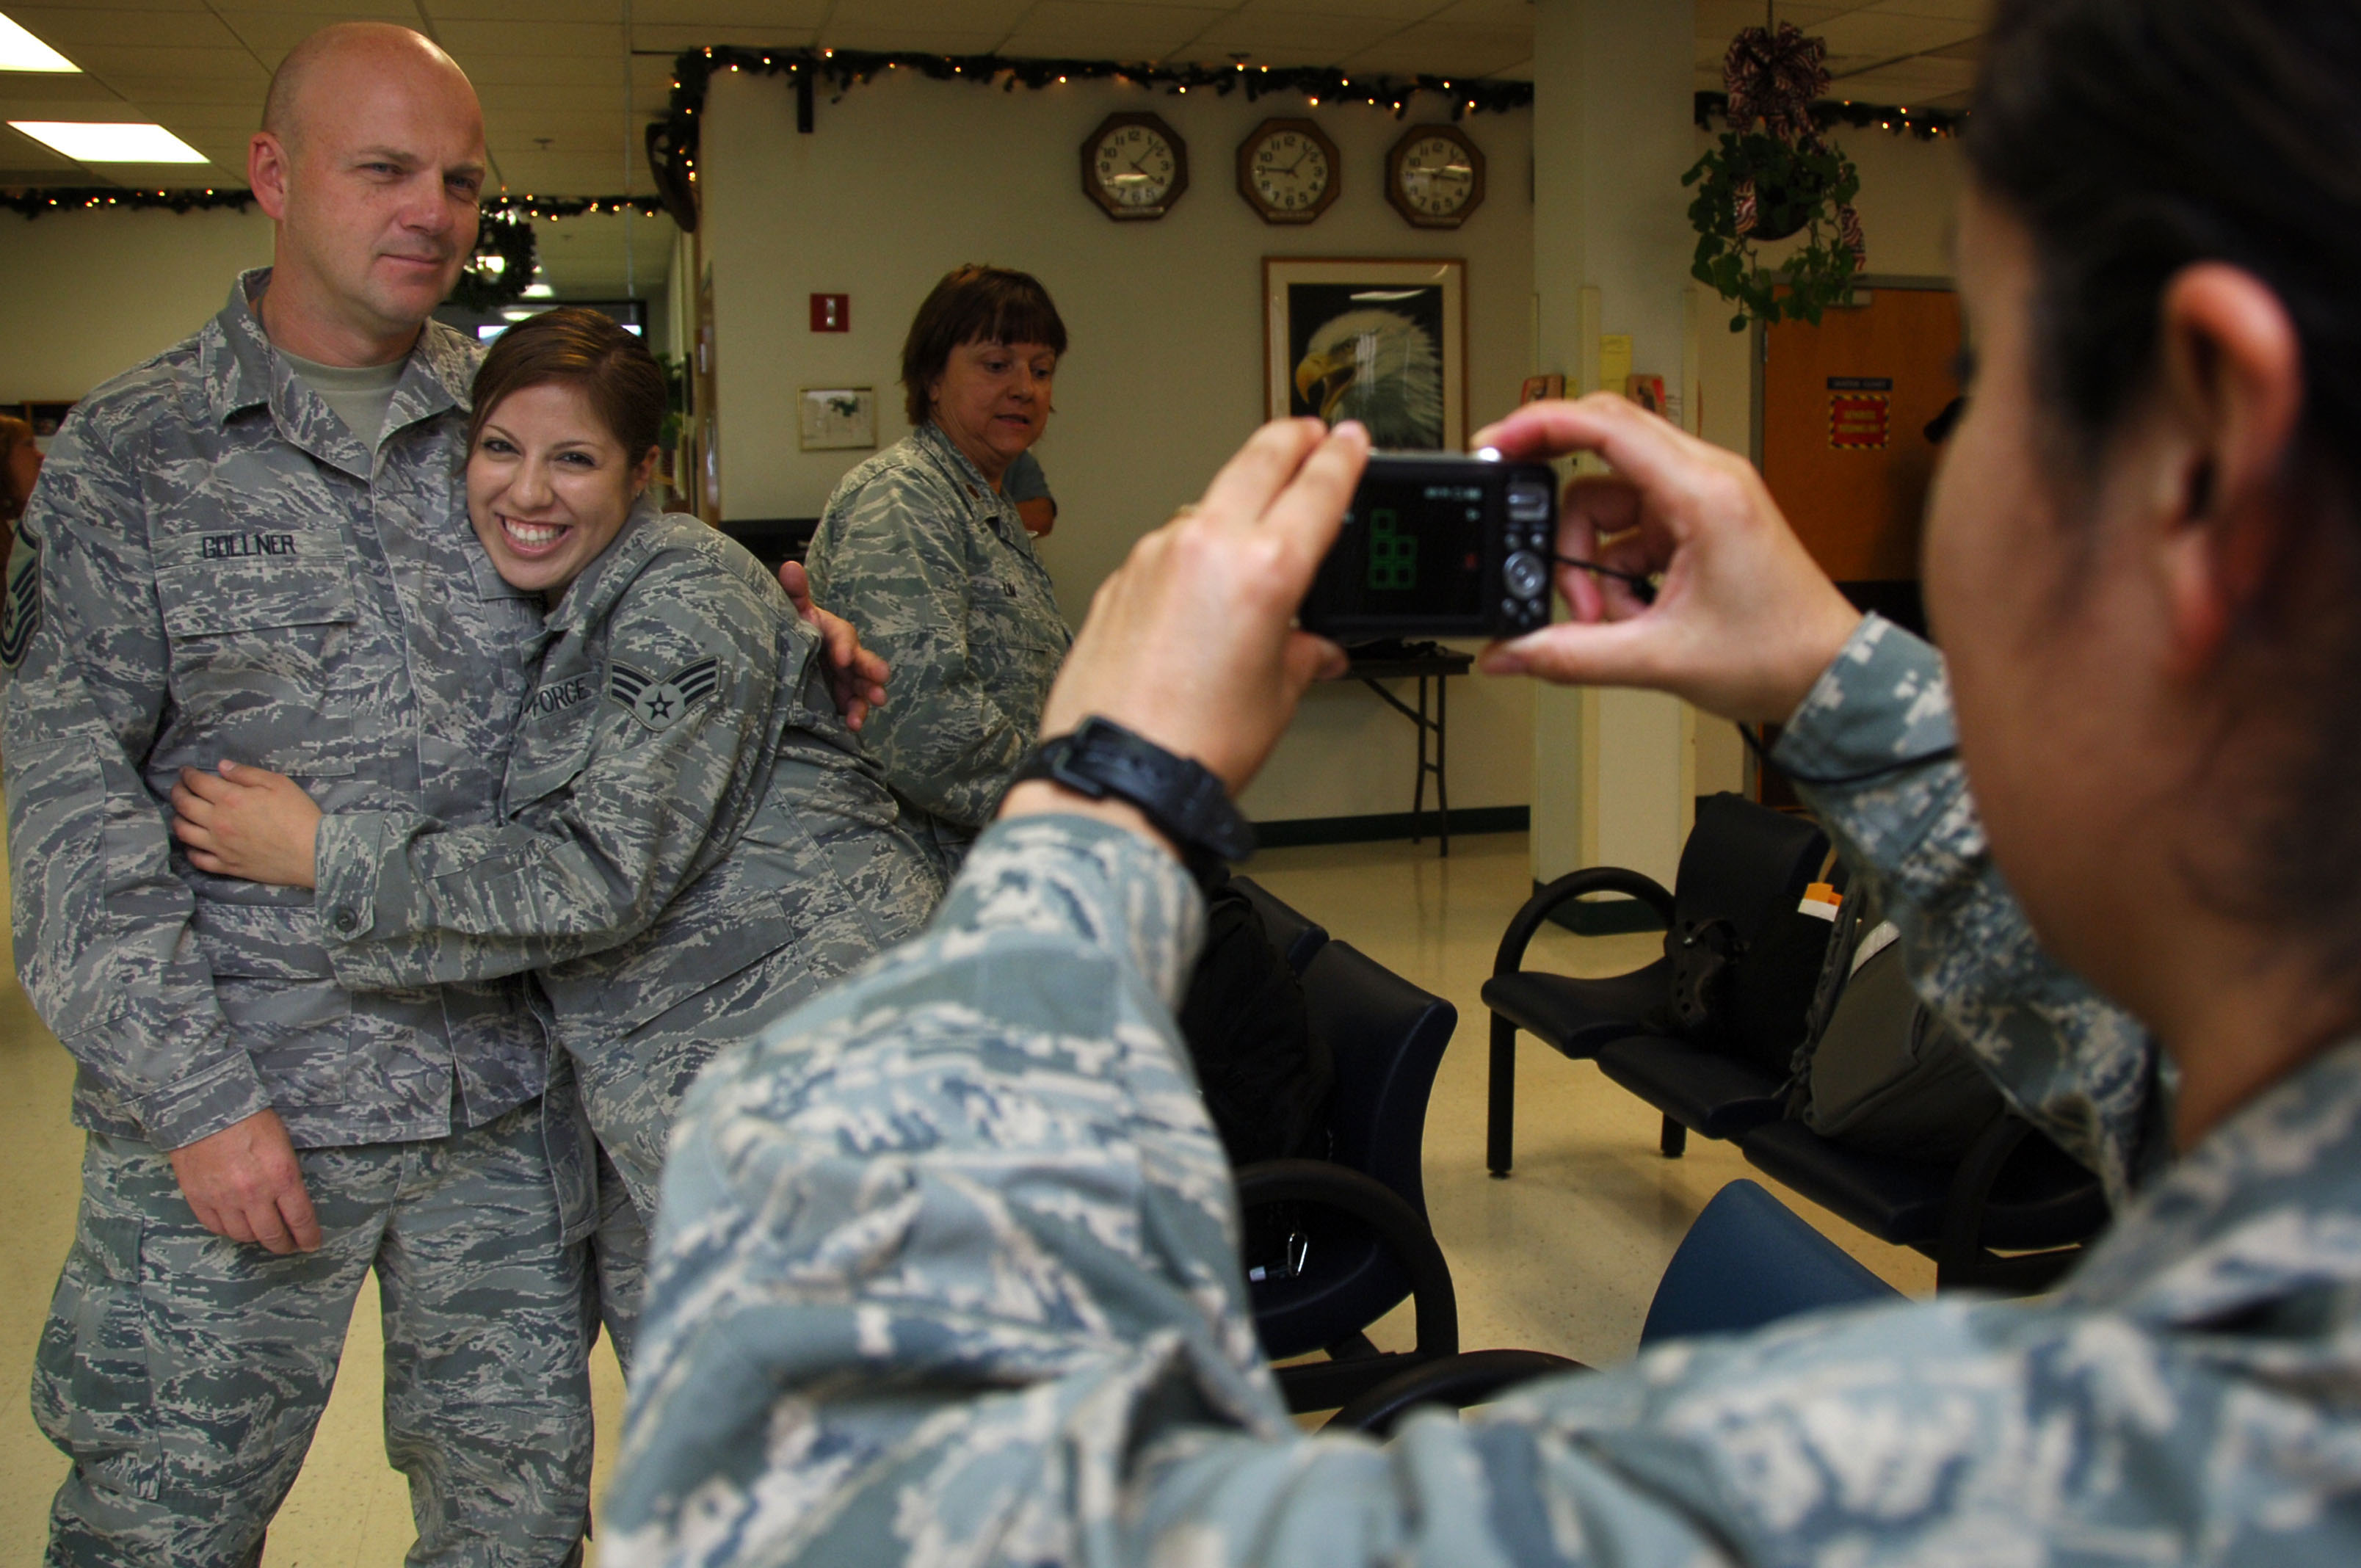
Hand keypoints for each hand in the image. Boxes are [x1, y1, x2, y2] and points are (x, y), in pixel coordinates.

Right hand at [168, 1108, 321, 1253]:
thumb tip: (293, 1200)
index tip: (311, 1244)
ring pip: (244, 1235)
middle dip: (284, 1244)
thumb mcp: (282, 1144)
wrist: (205, 1106)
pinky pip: (216, 1227)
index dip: (308, 1236)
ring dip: (256, 1237)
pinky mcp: (198, 1199)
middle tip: (289, 1245)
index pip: (300, 1219)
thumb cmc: (249, 1118)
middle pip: (272, 1234)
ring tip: (262, 1233)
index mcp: (281, 1177)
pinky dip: (229, 1230)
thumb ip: (287, 1176)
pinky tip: (236, 1225)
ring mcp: (223, 1199)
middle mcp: (253, 1194)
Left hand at [171, 760, 322, 888]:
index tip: (186, 772)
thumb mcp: (278, 784)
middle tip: (179, 788)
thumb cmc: (299, 815)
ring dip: (177, 819)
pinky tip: (193, 844)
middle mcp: (218, 822)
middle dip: (177, 793)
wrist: (312, 852)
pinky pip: (198, 859)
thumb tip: (223, 766)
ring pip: (184, 832)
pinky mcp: (227, 866)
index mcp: (230, 799)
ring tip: (181, 814)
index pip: (197, 782)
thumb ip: (247, 773)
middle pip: (184, 805)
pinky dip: (190, 850)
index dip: (188, 775)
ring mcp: (220, 846)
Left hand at [778, 559, 890, 730]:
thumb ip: (793, 592)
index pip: (842, 634)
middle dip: (870, 670)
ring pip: (860, 685)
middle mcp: (842, 654)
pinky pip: (850, 706)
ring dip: (867, 695)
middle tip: (880, 680)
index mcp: (830, 631)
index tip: (841, 658)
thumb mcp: (790, 610)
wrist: (778, 657)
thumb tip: (790, 567)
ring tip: (873, 704)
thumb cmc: (790, 628)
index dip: (844, 645)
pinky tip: (852, 726)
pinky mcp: (838, 697)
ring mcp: (842, 677)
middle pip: (860, 661)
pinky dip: (853, 715)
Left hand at [1001, 418, 1364, 846]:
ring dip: (1236, 500)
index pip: (1319, 487)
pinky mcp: (1121, 577)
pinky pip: (1169, 545)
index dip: (1343, 457)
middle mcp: (1206, 546)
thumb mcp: (1277, 695)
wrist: (1117, 770)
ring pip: (1207, 502)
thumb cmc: (1194, 743)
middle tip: (1310, 435)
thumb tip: (1315, 648)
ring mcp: (1155, 555)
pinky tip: (1203, 582)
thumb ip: (1303, 654)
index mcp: (1264, 568)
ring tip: (1256, 523)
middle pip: (1258, 460)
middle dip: (1291, 439)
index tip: (1350, 441)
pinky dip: (1194, 549)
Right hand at [1470, 394, 1865, 723]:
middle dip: (1562, 524)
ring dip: (1592, 561)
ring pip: (1607, 501)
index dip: (1540, 425)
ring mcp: (1701, 498)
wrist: (1827, 673)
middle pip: (1597, 460)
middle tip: (1546, 569)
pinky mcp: (1696, 522)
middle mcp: (1705, 479)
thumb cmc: (1776, 652)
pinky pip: (1628, 529)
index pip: (1606, 425)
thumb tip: (1507, 653)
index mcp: (1704, 492)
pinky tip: (1632, 612)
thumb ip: (1572, 655)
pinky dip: (1614, 571)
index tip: (1495, 443)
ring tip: (1609, 617)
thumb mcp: (1660, 658)